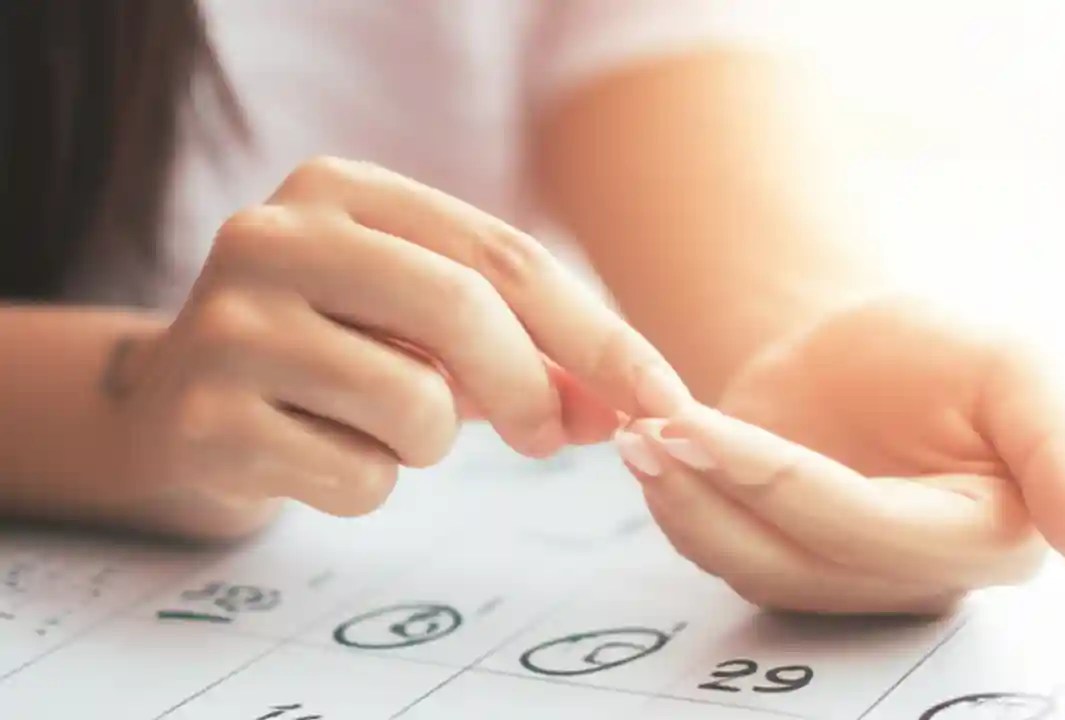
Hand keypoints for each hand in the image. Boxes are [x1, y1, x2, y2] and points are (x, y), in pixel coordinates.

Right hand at [114, 157, 689, 517]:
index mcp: (341, 190)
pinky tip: (315, 455)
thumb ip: (522, 352)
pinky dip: (368, 485)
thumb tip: (624, 406)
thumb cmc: (327, 357)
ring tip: (377, 426)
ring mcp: (228, 324)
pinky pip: (358, 478)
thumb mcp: (423, 329)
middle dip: (533, 388)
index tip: (663, 398)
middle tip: (551, 440)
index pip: (504, 254)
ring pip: (415, 406)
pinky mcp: (203, 418)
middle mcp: (275, 236)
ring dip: (430, 442)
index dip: (598, 333)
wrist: (171, 408)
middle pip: (462, 307)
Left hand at [616, 296, 1064, 613]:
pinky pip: (726, 557)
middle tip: (647, 422)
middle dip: (716, 484)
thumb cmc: (938, 353)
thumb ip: (1064, 449)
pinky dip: (680, 511)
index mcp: (989, 535)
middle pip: (799, 549)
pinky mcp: (795, 574)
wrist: (865, 351)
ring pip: (752, 565)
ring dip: (683, 504)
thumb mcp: (1014, 370)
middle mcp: (918, 577)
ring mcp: (850, 584)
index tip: (693, 425)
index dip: (775, 478)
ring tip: (634, 433)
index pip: (868, 523)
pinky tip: (651, 459)